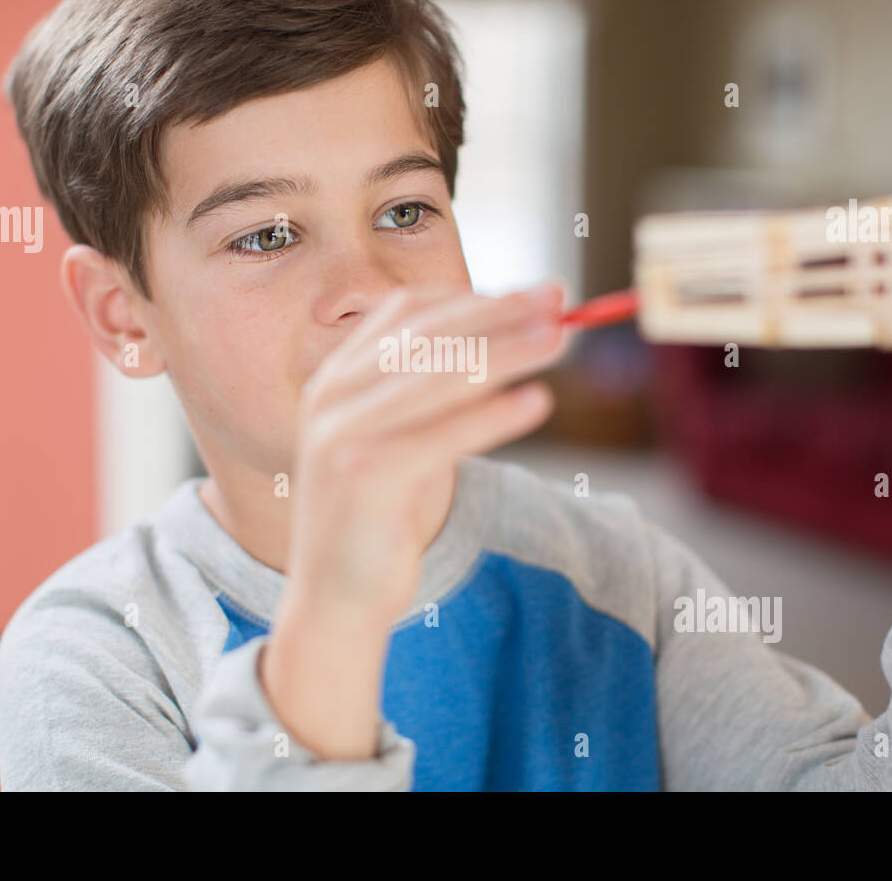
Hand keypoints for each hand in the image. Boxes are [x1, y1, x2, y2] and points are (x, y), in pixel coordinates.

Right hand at [285, 281, 569, 623]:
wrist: (336, 598)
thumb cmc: (381, 514)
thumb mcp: (407, 438)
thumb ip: (439, 390)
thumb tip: (517, 336)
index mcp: (338, 375)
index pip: (409, 312)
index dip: (475, 297)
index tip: (535, 294)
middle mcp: (331, 394)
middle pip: (428, 334)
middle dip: (499, 313)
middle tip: (559, 300)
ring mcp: (340, 434)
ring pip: (438, 375)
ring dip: (506, 350)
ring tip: (559, 338)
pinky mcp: (361, 477)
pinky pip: (442, 435)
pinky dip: (494, 415)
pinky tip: (538, 401)